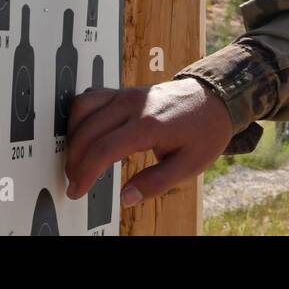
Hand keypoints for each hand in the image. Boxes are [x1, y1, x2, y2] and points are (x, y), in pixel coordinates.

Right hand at [64, 77, 235, 206]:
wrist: (216, 98)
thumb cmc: (205, 130)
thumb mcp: (190, 164)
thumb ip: (157, 182)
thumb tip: (126, 198)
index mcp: (150, 124)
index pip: (104, 149)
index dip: (84, 173)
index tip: (76, 191)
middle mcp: (134, 104)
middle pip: (87, 132)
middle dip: (74, 161)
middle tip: (75, 182)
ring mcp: (127, 94)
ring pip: (82, 109)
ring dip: (71, 136)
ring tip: (76, 161)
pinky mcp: (124, 90)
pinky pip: (90, 97)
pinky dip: (77, 116)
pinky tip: (81, 135)